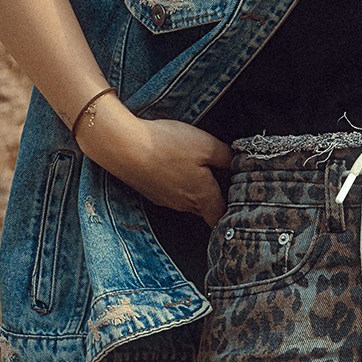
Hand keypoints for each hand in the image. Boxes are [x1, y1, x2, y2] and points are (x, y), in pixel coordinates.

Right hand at [81, 102, 231, 224]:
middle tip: (222, 179)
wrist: (123, 147)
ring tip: (197, 168)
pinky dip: (176, 182)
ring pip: (187, 201)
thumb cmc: (167, 146)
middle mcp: (184, 204)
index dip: (231, 212)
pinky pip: (170, 191)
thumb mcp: (206, 144)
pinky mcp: (150, 191)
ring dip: (195, 189)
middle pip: (205, 210)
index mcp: (202, 197)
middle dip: (215, 198)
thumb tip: (237, 163)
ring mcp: (165, 200)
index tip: (238, 199)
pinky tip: (173, 164)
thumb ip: (226, 156)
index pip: (221, 218)